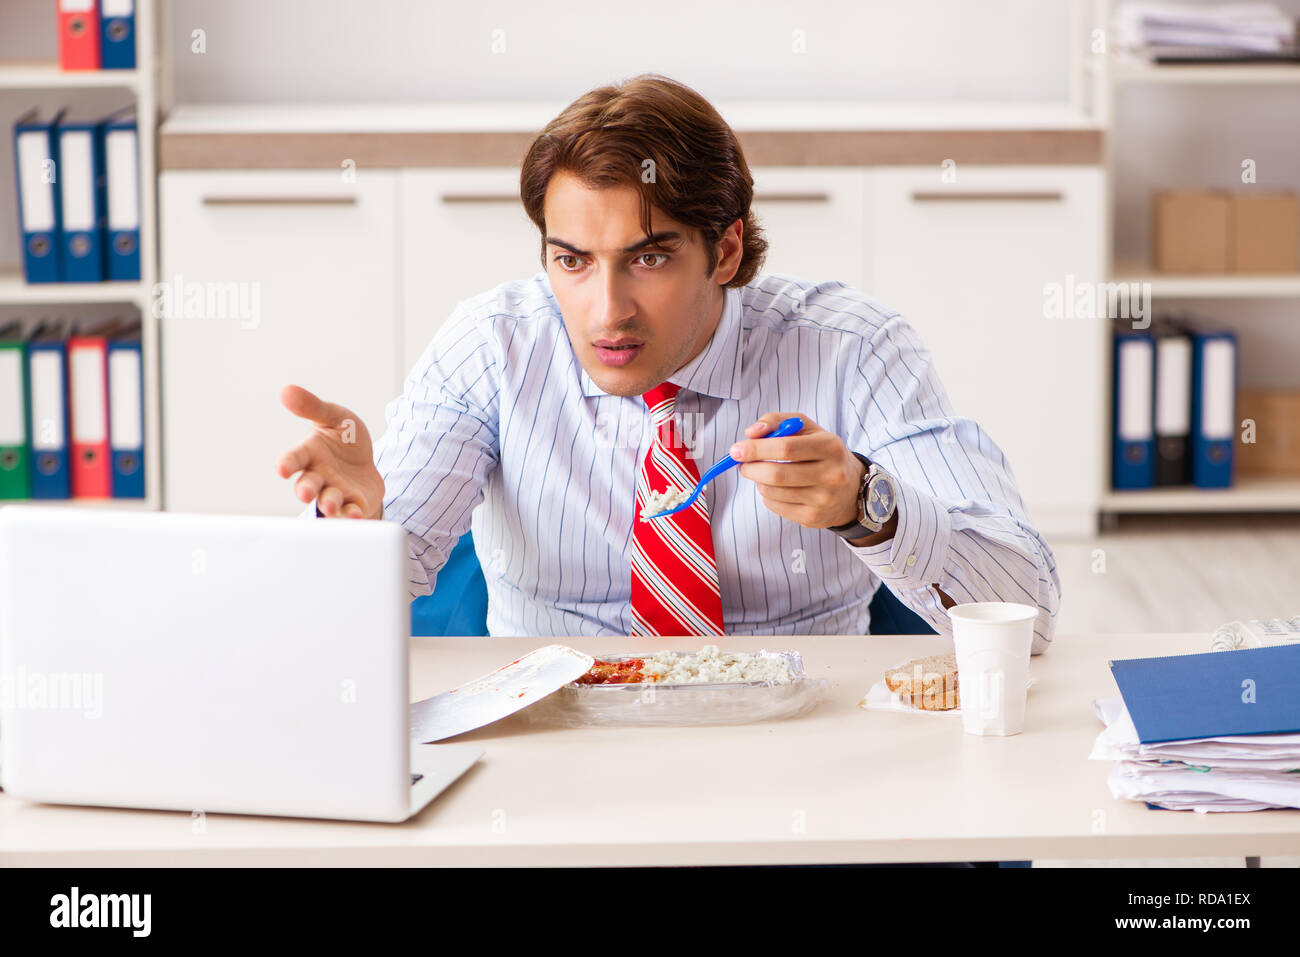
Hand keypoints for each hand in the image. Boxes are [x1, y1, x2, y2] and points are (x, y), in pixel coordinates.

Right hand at [276, 384, 383, 518]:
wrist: (367, 462)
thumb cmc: (345, 439)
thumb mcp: (335, 417)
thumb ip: (313, 408)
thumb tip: (287, 390)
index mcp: (310, 453)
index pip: (294, 458)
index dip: (287, 463)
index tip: (282, 468)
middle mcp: (319, 475)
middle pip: (308, 484)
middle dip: (306, 489)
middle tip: (305, 493)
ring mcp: (336, 492)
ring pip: (328, 501)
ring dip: (329, 504)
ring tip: (331, 505)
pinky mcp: (354, 503)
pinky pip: (351, 512)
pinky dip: (352, 515)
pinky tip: (356, 514)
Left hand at [728, 413, 864, 529]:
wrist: (851, 488)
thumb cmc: (822, 453)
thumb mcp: (807, 429)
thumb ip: (777, 421)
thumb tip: (751, 433)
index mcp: (830, 447)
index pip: (786, 448)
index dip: (756, 449)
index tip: (736, 450)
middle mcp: (831, 475)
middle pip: (776, 474)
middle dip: (750, 468)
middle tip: (742, 464)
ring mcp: (823, 500)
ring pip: (772, 491)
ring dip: (758, 481)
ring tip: (763, 473)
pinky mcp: (813, 518)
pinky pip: (775, 506)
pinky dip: (767, 495)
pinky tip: (777, 488)